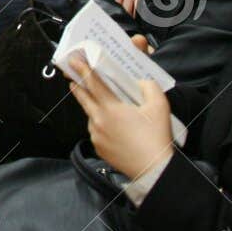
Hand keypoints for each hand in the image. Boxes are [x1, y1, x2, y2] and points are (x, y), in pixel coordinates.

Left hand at [65, 54, 174, 180]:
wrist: (153, 169)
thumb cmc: (156, 138)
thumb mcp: (159, 106)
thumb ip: (149, 86)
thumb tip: (141, 82)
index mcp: (110, 109)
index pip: (93, 83)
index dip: (83, 70)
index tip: (74, 60)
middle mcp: (99, 121)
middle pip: (83, 98)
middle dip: (77, 85)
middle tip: (72, 76)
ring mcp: (96, 136)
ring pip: (91, 115)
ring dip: (92, 107)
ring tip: (99, 102)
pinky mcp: (99, 148)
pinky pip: (95, 131)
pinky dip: (99, 124)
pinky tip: (111, 125)